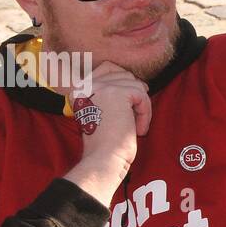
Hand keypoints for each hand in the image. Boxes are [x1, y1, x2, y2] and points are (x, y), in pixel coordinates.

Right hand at [64, 62, 151, 201]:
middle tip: (131, 118)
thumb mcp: (102, 111)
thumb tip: (133, 78)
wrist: (103, 160)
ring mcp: (102, 88)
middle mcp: (87, 85)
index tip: (124, 97)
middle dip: (134, 96)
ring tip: (133, 126)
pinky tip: (138, 129)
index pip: (106, 67)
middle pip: (125, 75)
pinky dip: (145, 113)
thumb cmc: (105, 142)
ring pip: (136, 85)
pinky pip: (142, 96)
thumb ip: (109, 93)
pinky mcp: (117, 93)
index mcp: (80, 89)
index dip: (120, 78)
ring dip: (140, 107)